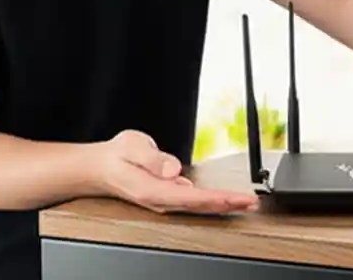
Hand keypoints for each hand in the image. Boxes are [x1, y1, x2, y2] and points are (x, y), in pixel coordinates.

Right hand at [92, 130, 257, 214]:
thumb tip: (173, 169)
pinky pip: (193, 202)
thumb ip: (152, 158)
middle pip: (200, 206)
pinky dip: (211, 201)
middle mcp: (161, 200)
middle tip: (252, 202)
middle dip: (228, 204)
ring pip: (199, 206)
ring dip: (222, 204)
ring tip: (244, 201)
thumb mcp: (131, 146)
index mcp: (153, 190)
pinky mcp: (167, 197)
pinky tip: (223, 199)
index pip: (192, 198)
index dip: (218, 198)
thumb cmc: (116, 156)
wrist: (100, 168)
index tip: (238, 198)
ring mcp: (165, 201)